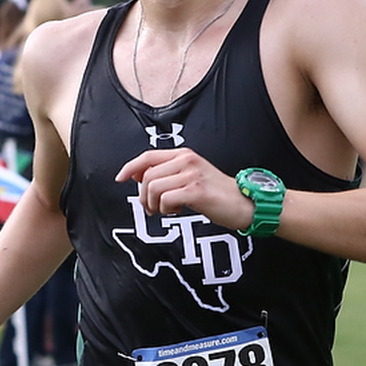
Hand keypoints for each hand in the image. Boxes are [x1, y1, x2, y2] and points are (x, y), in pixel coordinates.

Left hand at [115, 148, 253, 228]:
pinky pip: (165, 200)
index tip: (120, 178)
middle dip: (143, 195)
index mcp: (184, 154)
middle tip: (152, 209)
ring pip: (153, 188)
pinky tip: (177, 211)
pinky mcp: (195, 191)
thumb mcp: (191, 176)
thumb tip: (138, 177)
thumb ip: (168, 173)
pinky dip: (166, 210)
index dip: (130, 167)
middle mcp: (186, 160)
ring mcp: (191, 174)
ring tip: (164, 211)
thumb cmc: (217, 194)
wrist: (245, 203)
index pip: (148, 156)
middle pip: (147, 176)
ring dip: (153, 204)